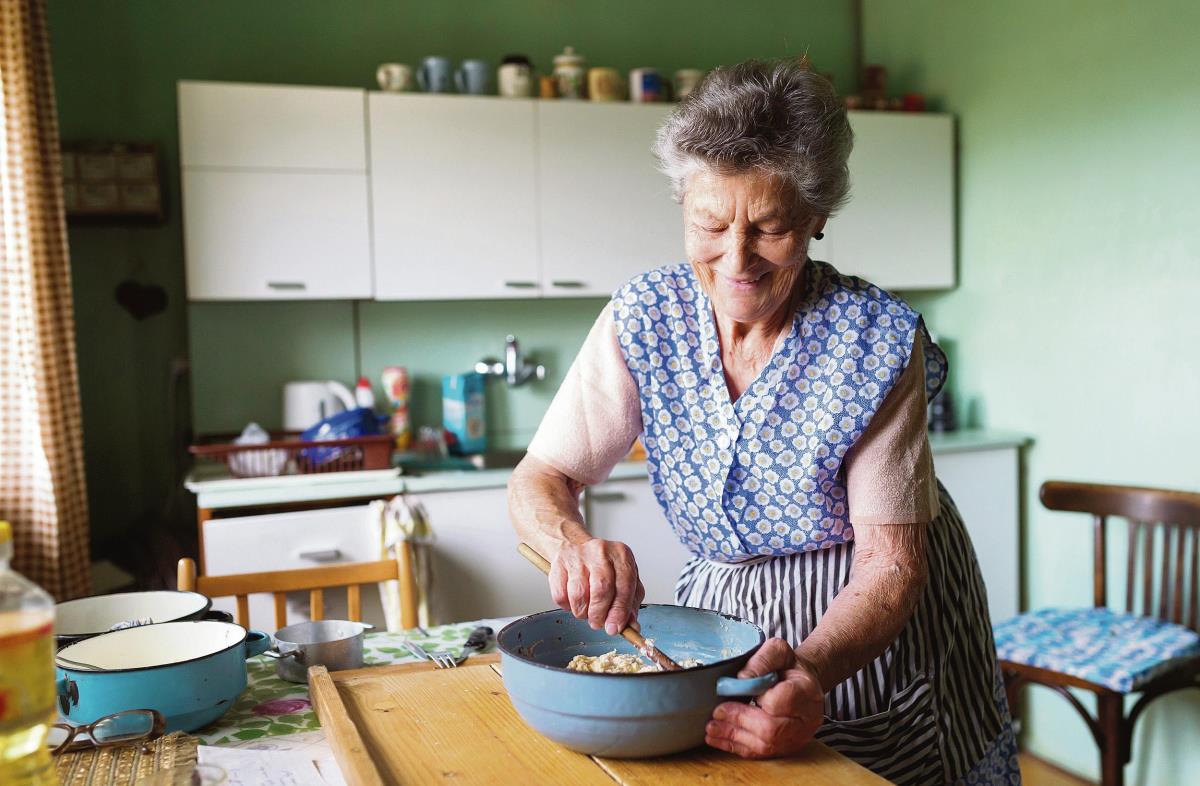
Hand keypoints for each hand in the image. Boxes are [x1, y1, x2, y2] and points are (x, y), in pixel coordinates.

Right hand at [550, 538, 644, 634]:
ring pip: (579, 594)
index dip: (619, 612)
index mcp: (621, 555)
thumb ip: (630, 604)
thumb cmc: (603, 566)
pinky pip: (561, 594)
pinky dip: (567, 606)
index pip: (625, 586)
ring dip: (582, 612)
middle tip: (598, 623)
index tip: (614, 628)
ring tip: (586, 611)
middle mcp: (601, 552)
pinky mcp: (559, 563)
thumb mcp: (624, 579)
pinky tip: (574, 602)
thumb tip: (632, 627)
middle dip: (599, 614)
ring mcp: (578, 556)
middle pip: (601, 589)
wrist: (575, 546)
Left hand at [705, 638, 823, 758]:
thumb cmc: (788, 666)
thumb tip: (741, 679)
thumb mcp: (777, 651)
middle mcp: (806, 719)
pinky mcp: (785, 748)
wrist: (801, 682)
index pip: (780, 701)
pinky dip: (736, 746)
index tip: (735, 690)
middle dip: (740, 721)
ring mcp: (797, 737)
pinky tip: (718, 739)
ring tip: (711, 728)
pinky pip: (760, 753)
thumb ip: (761, 660)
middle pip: (772, 729)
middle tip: (717, 713)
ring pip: (765, 745)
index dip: (756, 698)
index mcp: (806, 691)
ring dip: (734, 737)